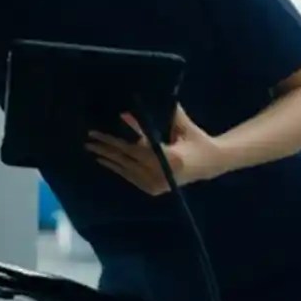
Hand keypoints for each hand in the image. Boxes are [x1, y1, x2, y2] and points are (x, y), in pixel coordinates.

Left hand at [85, 104, 226, 195]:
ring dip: (108, 159)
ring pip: (126, 170)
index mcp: (170, 158)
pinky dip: (117, 168)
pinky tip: (104, 161)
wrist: (211, 163)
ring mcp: (157, 185)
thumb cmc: (196, 140)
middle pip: (127, 160)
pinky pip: (131, 178)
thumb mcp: (181, 125)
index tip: (100, 132)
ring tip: (92, 149)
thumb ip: (160, 117)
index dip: (116, 140)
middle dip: (106, 148)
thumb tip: (129, 110)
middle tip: (89, 139)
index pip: (136, 148)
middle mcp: (161, 174)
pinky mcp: (154, 190)